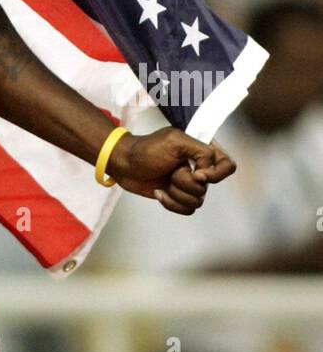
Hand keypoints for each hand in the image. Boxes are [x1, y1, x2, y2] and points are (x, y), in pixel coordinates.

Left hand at [106, 129, 235, 213]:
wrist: (124, 164)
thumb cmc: (146, 149)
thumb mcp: (175, 141)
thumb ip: (200, 151)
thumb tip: (205, 174)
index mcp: (201, 150)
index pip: (227, 165)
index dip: (216, 174)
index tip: (197, 173)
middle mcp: (199, 168)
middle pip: (207, 188)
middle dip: (184, 182)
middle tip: (170, 170)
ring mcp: (188, 184)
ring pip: (197, 201)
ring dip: (175, 193)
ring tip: (163, 181)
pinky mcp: (178, 197)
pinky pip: (187, 210)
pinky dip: (171, 203)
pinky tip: (159, 191)